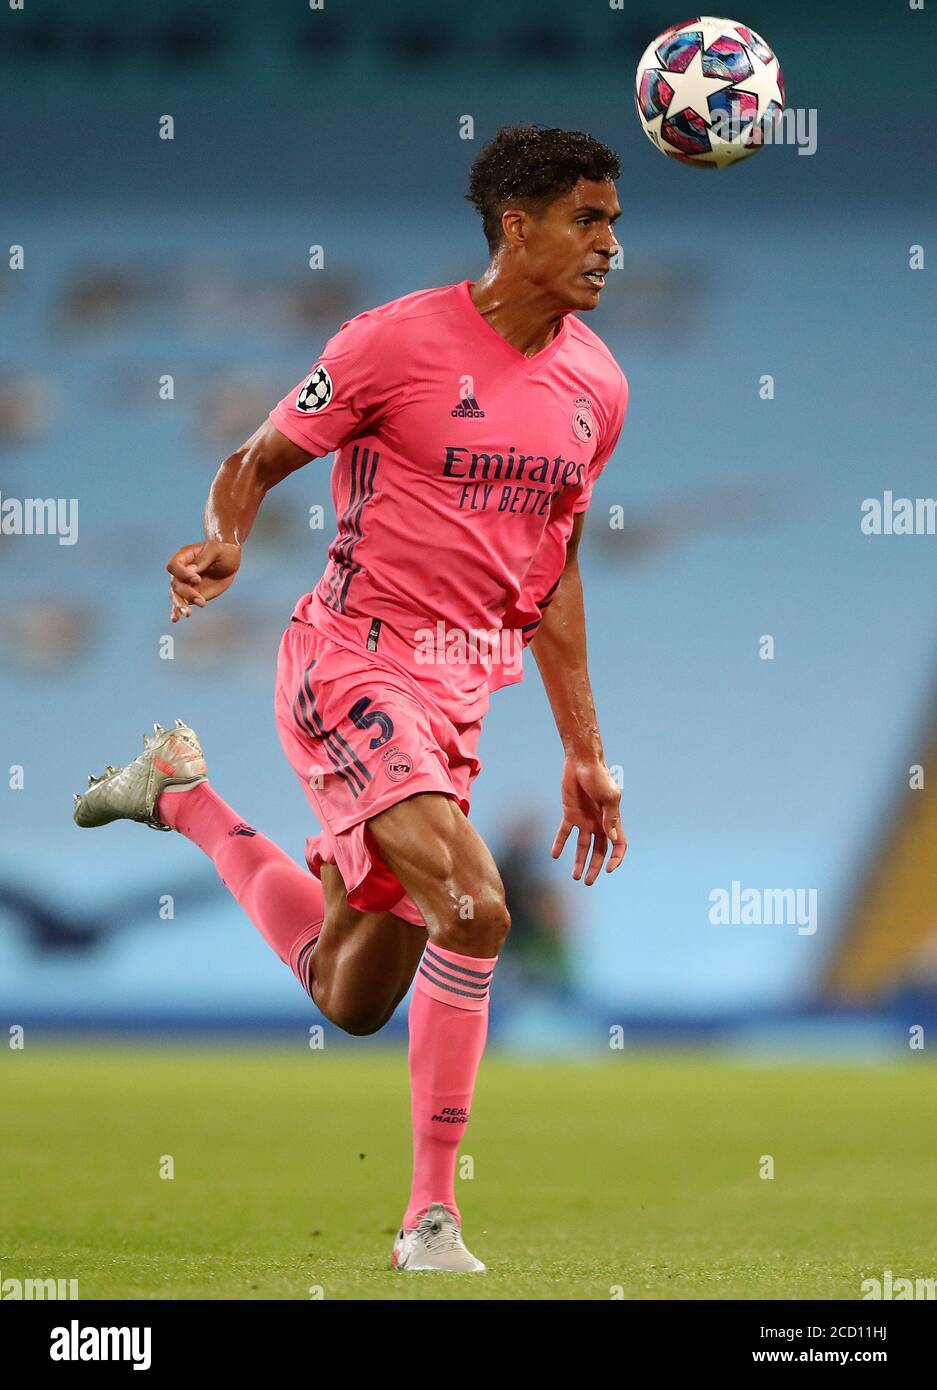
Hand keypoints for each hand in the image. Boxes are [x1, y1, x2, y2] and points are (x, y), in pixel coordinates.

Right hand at [166, 540, 240, 622]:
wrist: (230, 562)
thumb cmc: (224, 552)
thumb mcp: (217, 550)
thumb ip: (204, 558)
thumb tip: (191, 571)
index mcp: (185, 557)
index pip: (174, 566)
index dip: (182, 574)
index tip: (198, 579)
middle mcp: (182, 571)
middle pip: (175, 584)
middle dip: (186, 594)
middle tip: (201, 601)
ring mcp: (186, 584)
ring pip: (176, 595)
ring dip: (180, 605)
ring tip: (188, 614)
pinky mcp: (192, 594)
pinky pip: (182, 603)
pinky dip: (177, 611)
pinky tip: (175, 619)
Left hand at [551, 755, 627, 884]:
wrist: (582, 761)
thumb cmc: (599, 776)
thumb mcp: (609, 796)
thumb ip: (610, 817)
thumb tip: (613, 839)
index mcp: (612, 820)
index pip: (619, 844)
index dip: (616, 858)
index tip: (609, 869)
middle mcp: (599, 822)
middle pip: (599, 850)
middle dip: (595, 867)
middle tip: (588, 882)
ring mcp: (584, 819)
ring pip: (583, 846)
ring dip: (580, 861)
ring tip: (575, 876)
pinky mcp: (570, 813)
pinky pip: (565, 832)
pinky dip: (560, 843)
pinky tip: (554, 855)